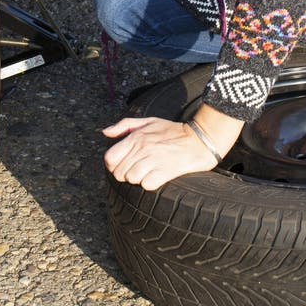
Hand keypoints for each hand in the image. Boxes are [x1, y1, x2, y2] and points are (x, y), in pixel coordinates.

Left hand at [102, 107, 242, 190]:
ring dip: (137, 179)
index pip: (110, 158)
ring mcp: (154, 160)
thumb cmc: (172, 130)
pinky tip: (156, 177)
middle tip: (136, 169)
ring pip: (131, 179)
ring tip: (146, 173)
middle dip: (125, 173)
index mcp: (136, 137)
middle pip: (119, 172)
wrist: (199, 139)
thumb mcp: (147, 121)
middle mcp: (143, 148)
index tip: (121, 164)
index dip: (113, 164)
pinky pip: (147, 185)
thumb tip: (105, 132)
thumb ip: (124, 125)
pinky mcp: (166, 171)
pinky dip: (149, 183)